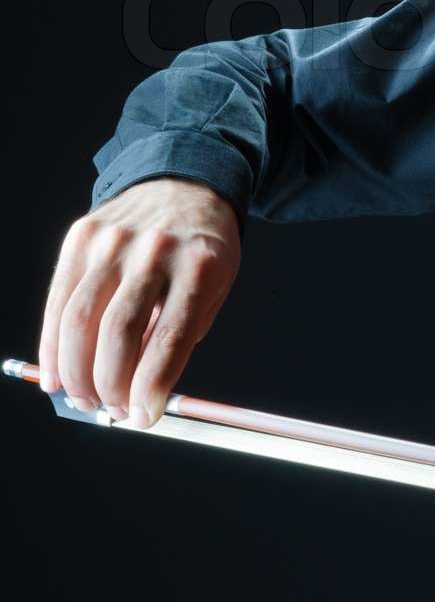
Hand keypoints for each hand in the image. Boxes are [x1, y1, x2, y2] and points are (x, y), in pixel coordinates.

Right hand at [38, 178, 241, 427]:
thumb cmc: (201, 247)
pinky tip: (56, 375)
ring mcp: (112, 240)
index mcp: (200, 265)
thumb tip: (138, 391)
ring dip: (77, 375)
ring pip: (79, 322)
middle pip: (118, 333)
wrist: (184, 184)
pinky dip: (52, 348)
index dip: (152, 388)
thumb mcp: (215, 288)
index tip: (143, 417)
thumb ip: (181, 334)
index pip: (170, 338)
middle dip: (111, 387)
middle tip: (114, 410)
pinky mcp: (80, 237)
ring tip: (87, 399)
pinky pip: (58, 302)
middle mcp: (153, 250)